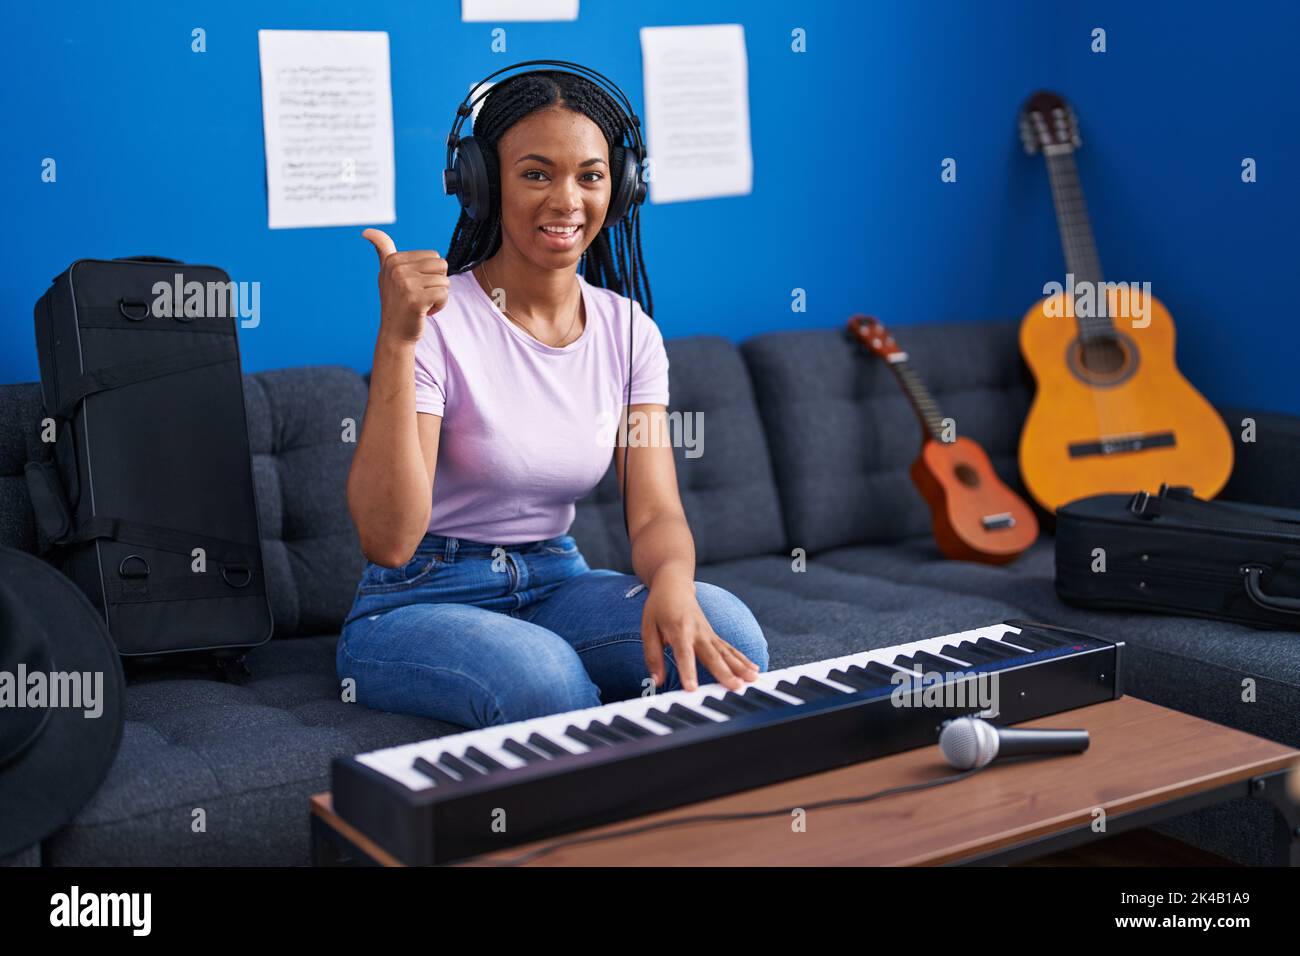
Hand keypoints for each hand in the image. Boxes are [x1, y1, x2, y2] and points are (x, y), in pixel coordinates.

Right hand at [362, 228, 449, 343]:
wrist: (395, 333)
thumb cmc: (395, 302)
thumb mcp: (386, 273)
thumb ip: (382, 249)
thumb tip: (366, 231)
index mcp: (393, 259)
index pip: (434, 256)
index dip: (430, 273)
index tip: (414, 285)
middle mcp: (398, 269)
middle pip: (442, 265)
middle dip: (437, 282)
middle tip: (421, 295)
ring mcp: (406, 284)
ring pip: (445, 281)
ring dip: (438, 296)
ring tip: (422, 304)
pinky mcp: (416, 300)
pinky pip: (444, 294)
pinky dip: (440, 305)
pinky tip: (426, 311)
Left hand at [641, 580, 759, 691]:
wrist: (674, 584)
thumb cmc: (659, 607)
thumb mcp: (647, 629)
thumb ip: (652, 656)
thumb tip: (656, 681)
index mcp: (678, 629)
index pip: (684, 653)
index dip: (687, 671)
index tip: (692, 689)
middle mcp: (697, 631)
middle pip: (712, 655)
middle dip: (725, 672)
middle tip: (736, 687)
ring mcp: (709, 633)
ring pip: (727, 652)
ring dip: (741, 666)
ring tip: (753, 679)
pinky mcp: (714, 635)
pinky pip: (730, 649)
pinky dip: (743, 660)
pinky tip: (755, 670)